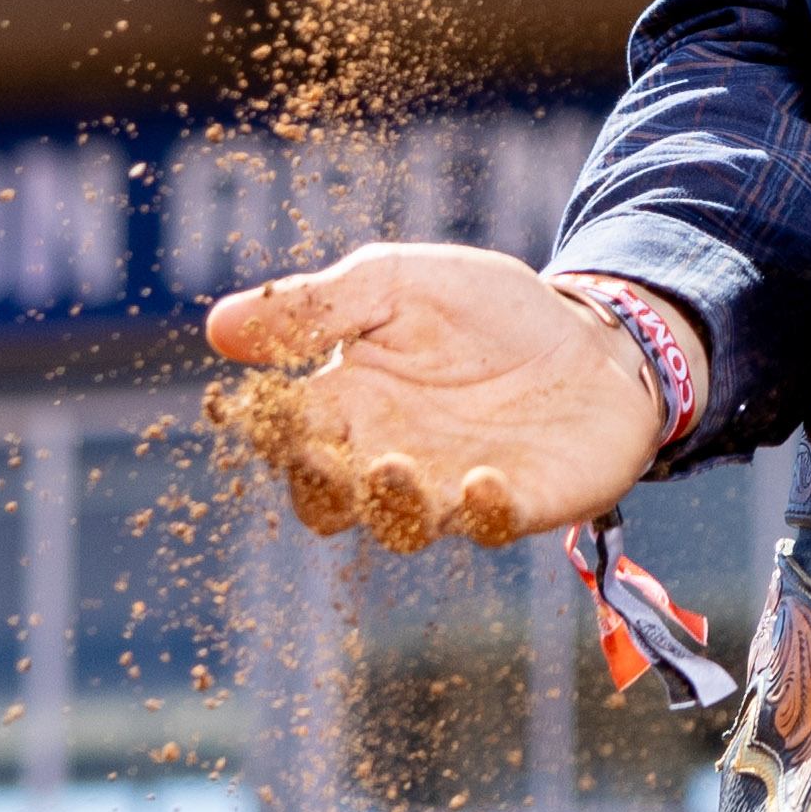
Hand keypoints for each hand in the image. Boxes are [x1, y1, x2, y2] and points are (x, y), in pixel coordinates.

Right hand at [200, 242, 663, 546]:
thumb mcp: (396, 284)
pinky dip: (479, 513)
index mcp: (348, 403)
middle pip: (326, 498)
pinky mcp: (515, 503)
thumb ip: (318, 306)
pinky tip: (484, 482)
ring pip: (397, 525)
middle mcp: (388, 456)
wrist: (594, 337)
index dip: (266, 428)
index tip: (260, 409)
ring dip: (389, 505)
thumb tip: (216, 327)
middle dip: (318, 485)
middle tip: (324, 456)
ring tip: (395, 467)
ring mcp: (450, 489)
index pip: (285, 433)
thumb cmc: (485, 311)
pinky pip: (485, 527)